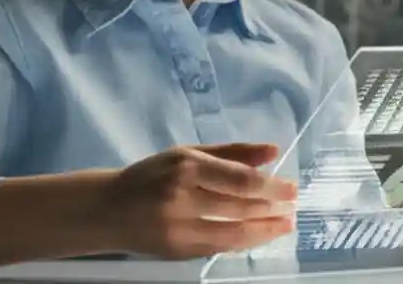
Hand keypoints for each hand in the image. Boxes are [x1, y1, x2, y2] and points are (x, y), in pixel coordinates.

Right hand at [103, 142, 298, 258]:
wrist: (108, 209)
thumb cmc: (152, 176)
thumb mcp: (187, 153)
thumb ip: (231, 153)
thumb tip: (272, 152)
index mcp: (187, 166)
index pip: (238, 179)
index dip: (270, 186)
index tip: (291, 188)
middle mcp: (183, 197)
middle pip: (239, 206)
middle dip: (272, 207)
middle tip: (294, 205)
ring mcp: (180, 227)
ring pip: (233, 231)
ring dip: (265, 229)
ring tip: (285, 224)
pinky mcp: (179, 250)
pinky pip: (220, 247)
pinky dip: (245, 241)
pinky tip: (260, 235)